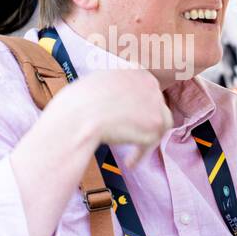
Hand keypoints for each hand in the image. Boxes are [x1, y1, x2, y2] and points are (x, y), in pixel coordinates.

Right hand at [50, 67, 173, 168]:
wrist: (77, 117)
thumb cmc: (77, 102)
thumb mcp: (99, 81)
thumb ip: (117, 85)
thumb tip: (122, 94)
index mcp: (138, 72)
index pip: (147, 90)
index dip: (140, 107)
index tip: (132, 118)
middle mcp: (151, 85)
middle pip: (156, 107)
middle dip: (144, 122)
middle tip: (130, 134)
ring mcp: (156, 105)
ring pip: (160, 124)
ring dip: (147, 138)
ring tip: (132, 150)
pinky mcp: (156, 126)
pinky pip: (151, 143)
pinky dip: (140, 154)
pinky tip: (130, 163)